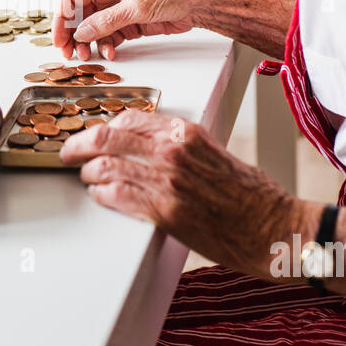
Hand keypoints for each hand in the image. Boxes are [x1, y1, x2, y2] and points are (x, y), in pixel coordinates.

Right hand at [53, 0, 199, 60]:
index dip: (63, 19)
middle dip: (73, 34)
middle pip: (79, 14)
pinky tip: (110, 54)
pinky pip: (108, 36)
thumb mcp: (137, 7)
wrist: (198, 2)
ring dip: (89, 43)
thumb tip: (81, 32)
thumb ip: (107, 21)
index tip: (59, 39)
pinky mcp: (128, 22)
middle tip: (70, 54)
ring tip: (89, 57)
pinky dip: (106, 46)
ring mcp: (117, 8)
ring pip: (92, 28)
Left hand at [60, 110, 299, 276]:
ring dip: (88, 174)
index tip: (91, 135)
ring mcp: (168, 181)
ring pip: (105, 166)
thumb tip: (145, 148)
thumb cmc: (252, 195)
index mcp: (186, 132)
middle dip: (78, 146)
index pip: (127, 118)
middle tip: (68, 154)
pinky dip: (101, 195)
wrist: (277, 227)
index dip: (101, 126)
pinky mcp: (165, 211)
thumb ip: (179, 146)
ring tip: (87, 179)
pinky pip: (115, 195)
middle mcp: (173, 150)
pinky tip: (100, 196)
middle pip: (106, 137)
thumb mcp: (214, 152)